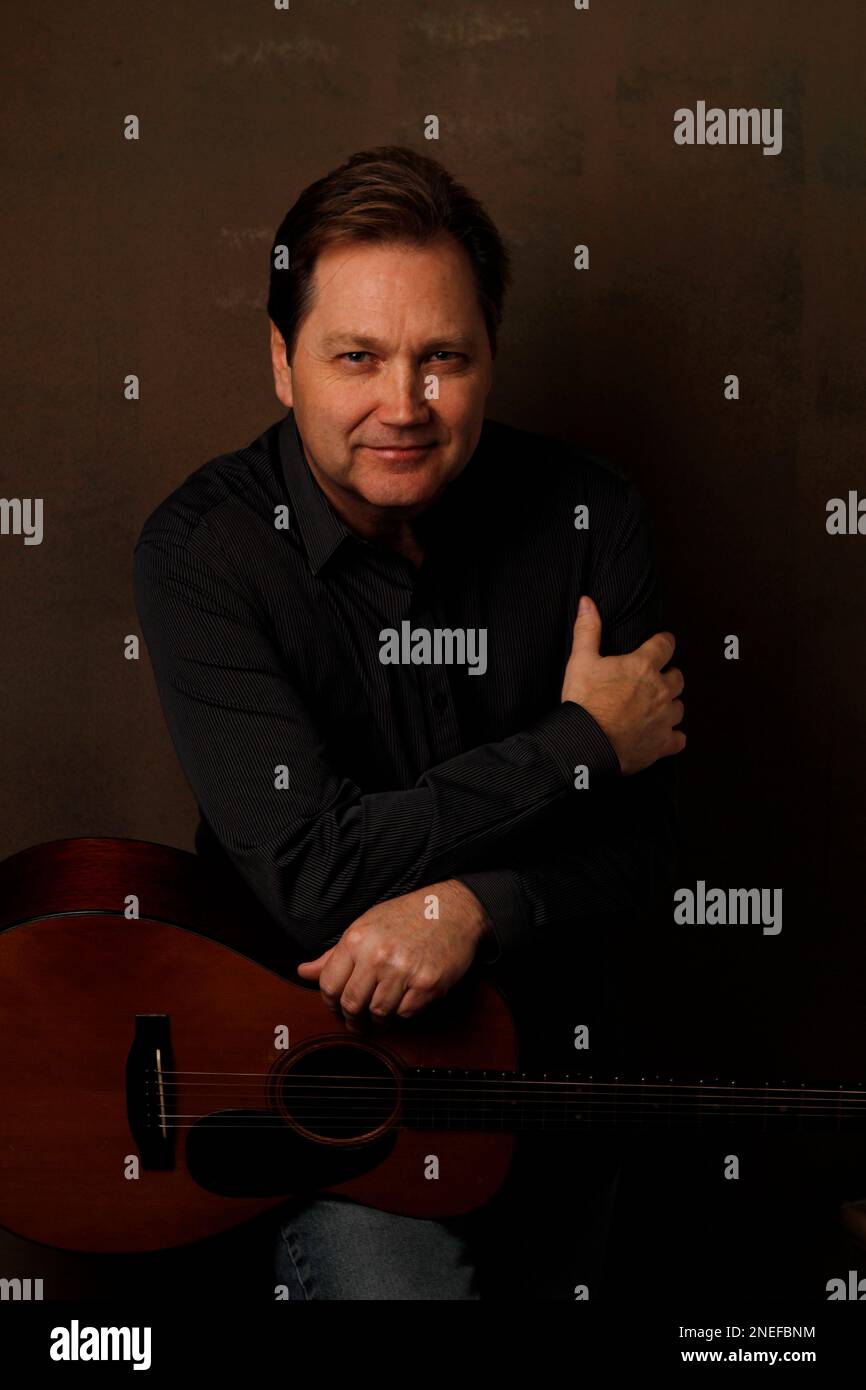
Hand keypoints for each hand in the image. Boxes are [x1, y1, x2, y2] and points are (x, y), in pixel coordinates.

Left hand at [296, 879, 491, 1029]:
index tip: (336, 1006)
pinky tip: (404, 999)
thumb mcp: (366, 926)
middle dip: (352, 1018)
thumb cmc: (408, 916)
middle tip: (356, 1021)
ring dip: (377, 1020)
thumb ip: (335, 954)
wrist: (453, 909)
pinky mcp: (427, 985)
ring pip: (378, 1013)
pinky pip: (405, 1013)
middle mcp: (378, 955)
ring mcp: (404, 971)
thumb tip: (304, 972)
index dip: (330, 1002)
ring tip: (380, 1013)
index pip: (329, 985)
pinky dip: (402, 1012)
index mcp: (357, 939)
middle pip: (352, 1004)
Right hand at [560, 595, 685, 775]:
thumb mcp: (581, 661)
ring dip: (670, 705)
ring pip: (679, 707)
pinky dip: (672, 736)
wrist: (586, 743)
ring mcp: (664, 718)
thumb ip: (588, 630)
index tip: (661, 643)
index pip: (666, 645)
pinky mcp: (662, 743)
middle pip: (678, 677)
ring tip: (655, 707)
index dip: (664, 642)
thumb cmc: (584, 702)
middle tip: (654, 679)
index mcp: (643, 666)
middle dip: (669, 675)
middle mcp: (660, 690)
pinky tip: (661, 734)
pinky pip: (679, 739)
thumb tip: (587, 602)